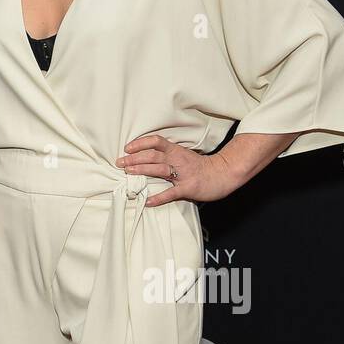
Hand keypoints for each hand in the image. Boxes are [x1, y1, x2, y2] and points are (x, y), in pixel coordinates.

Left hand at [117, 134, 240, 206]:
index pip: (156, 142)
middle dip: (134, 159)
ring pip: (159, 170)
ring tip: (128, 174)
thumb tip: (146, 157)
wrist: (223, 173)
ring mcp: (183, 174)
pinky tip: (148, 201)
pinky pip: (171, 193)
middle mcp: (177, 160)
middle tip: (120, 163)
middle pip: (153, 156)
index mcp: (176, 151)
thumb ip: (167, 156)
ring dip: (142, 171)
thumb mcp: (183, 155)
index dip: (140, 143)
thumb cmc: (200, 166)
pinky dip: (159, 197)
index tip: (127, 148)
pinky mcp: (188, 188)